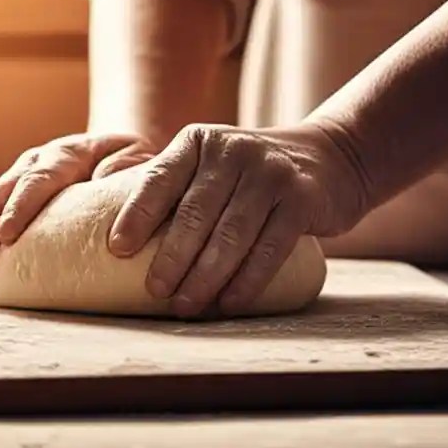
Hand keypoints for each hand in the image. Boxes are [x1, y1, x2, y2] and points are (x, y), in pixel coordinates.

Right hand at [0, 132, 158, 290]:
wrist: (119, 150)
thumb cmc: (132, 162)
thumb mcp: (138, 157)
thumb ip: (125, 166)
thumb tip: (98, 183)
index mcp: (66, 154)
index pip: (38, 179)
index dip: (20, 206)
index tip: (7, 235)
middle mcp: (35, 164)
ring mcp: (18, 180)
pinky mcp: (12, 200)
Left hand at [108, 122, 369, 317]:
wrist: (332, 156)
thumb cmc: (251, 174)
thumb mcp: (213, 165)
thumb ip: (177, 189)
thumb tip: (116, 241)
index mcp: (198, 142)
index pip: (160, 178)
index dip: (137, 214)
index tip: (117, 248)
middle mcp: (232, 150)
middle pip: (195, 212)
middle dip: (171, 257)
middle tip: (154, 291)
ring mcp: (270, 172)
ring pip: (231, 233)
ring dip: (205, 276)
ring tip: (186, 305)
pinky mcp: (303, 197)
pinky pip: (270, 246)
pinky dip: (248, 279)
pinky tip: (230, 302)